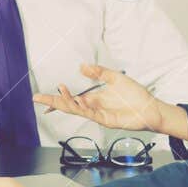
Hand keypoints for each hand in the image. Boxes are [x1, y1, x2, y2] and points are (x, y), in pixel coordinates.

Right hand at [33, 63, 164, 132]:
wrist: (151, 108)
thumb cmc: (136, 95)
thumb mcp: (116, 78)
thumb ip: (99, 72)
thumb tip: (81, 66)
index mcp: (94, 98)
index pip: (71, 98)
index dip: (57, 98)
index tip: (41, 97)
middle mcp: (94, 107)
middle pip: (69, 105)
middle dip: (53, 101)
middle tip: (36, 98)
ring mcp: (99, 114)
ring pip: (77, 110)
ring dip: (67, 102)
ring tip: (60, 91)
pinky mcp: (106, 120)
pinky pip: (91, 114)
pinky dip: (82, 108)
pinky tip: (77, 100)